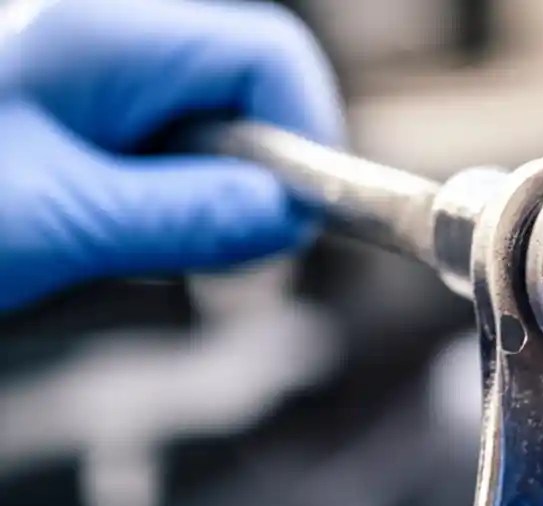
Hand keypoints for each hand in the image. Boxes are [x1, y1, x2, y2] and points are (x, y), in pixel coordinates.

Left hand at [0, 0, 341, 309]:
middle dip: (265, 174)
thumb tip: (293, 221)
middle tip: (232, 256)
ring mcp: (94, 73)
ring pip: (214, 124)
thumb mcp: (58, 224)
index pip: (272, 57)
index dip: (309, 138)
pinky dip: (168, 196)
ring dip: (210, 194)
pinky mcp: (80, 111)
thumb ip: (182, 218)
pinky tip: (116, 233)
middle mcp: (110, 37)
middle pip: (253, 89)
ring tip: (138, 248)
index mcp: (111, 38)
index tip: (296, 224)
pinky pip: (166, 145)